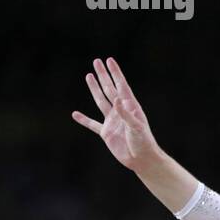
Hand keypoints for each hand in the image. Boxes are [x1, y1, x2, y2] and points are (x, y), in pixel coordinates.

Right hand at [71, 57, 161, 171]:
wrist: (141, 159)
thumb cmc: (144, 142)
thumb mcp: (136, 127)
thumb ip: (126, 114)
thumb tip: (116, 99)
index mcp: (130, 107)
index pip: (121, 85)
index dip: (115, 73)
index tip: (109, 60)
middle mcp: (121, 111)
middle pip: (109, 89)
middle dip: (103, 75)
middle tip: (96, 61)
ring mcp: (113, 121)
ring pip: (101, 101)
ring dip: (94, 89)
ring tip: (88, 76)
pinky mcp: (107, 133)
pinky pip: (93, 124)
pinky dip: (84, 120)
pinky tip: (75, 114)